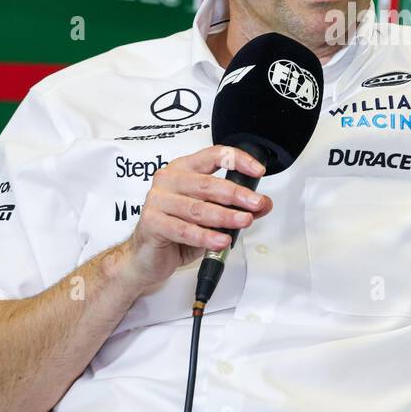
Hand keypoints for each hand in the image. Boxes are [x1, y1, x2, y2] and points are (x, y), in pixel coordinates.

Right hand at [122, 145, 272, 293]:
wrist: (147, 256)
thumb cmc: (177, 230)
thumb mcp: (212, 217)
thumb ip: (236, 208)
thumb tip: (263, 204)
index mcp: (183, 169)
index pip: (213, 155)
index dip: (238, 160)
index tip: (258, 171)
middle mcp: (168, 180)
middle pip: (207, 183)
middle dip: (236, 194)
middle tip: (255, 203)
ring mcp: (157, 200)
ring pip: (197, 208)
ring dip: (224, 216)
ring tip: (243, 222)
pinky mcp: (151, 222)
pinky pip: (183, 229)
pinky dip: (205, 236)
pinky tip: (220, 240)